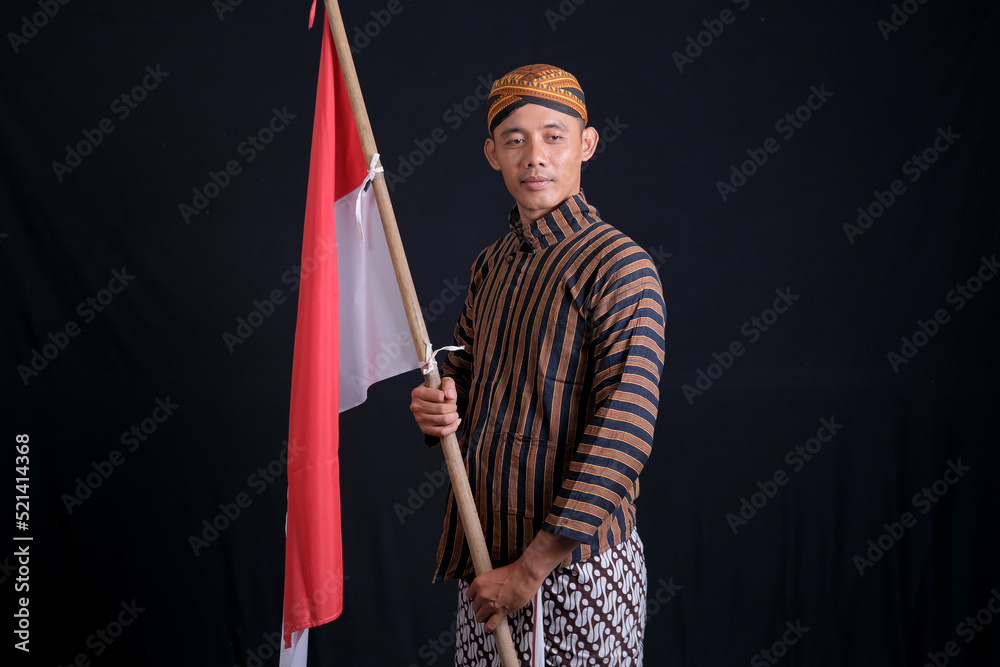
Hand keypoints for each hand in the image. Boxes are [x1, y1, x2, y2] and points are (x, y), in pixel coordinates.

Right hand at [410, 376, 460, 437]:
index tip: (448, 397)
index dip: (448, 397)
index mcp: (417, 392)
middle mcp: (416, 406)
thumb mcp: (443, 382)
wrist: (433, 403)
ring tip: (453, 413)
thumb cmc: (438, 392)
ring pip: (443, 420)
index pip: (439, 396)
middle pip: (442, 409)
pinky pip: (442, 432)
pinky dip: (452, 427)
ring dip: (454, 416)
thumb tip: (449, 396)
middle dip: (453, 408)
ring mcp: (419, 419)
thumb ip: (448, 384)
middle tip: (453, 406)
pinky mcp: (424, 429)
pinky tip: (455, 422)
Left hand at [465, 531, 579, 632]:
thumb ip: (488, 583)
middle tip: (488, 606)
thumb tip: (489, 590)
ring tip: (488, 616)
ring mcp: (490, 604)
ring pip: (479, 617)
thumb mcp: (494, 574)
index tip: (480, 598)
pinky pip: (490, 624)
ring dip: (483, 617)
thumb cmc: (512, 572)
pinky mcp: (500, 612)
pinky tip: (489, 628)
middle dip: (480, 607)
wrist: (524, 575)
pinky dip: (489, 627)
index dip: (476, 597)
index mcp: (479, 582)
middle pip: (474, 607)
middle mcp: (481, 594)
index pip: (469, 595)